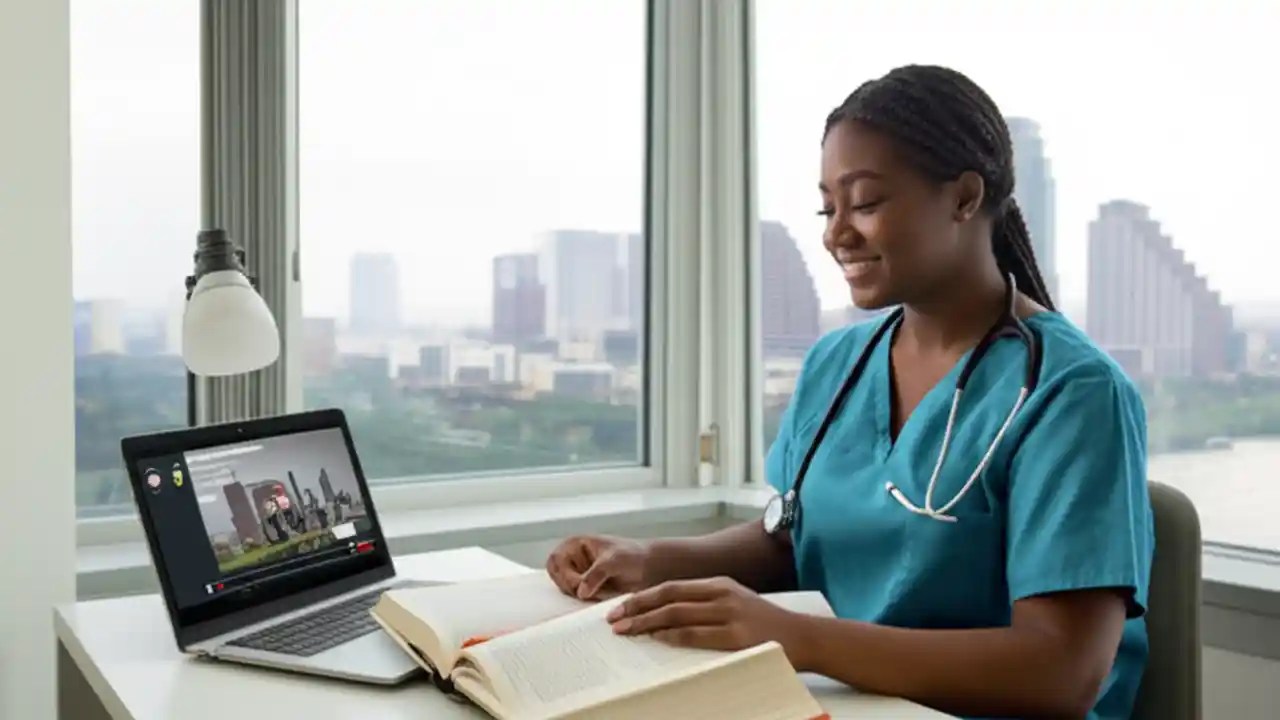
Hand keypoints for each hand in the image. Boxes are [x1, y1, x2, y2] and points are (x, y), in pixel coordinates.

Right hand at [545, 535, 652, 599]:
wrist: (650, 568)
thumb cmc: (633, 556)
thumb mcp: (614, 561)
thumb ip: (596, 574)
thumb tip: (580, 591)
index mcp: (575, 544)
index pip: (556, 560)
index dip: (564, 574)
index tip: (578, 585)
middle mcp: (573, 558)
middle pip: (556, 576)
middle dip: (569, 586)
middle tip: (586, 593)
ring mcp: (578, 573)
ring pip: (565, 589)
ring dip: (577, 594)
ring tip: (598, 593)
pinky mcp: (586, 588)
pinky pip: (576, 597)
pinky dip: (584, 601)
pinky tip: (599, 598)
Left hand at [606, 577, 809, 663]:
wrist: (802, 636)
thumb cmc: (765, 624)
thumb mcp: (736, 602)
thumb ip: (706, 604)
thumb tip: (668, 616)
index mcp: (718, 584)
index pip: (672, 587)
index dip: (643, 596)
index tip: (622, 606)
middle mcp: (721, 594)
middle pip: (669, 597)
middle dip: (637, 608)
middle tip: (614, 619)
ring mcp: (729, 614)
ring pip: (677, 615)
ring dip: (647, 623)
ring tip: (626, 630)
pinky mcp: (736, 636)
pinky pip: (696, 634)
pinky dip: (673, 636)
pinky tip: (657, 638)